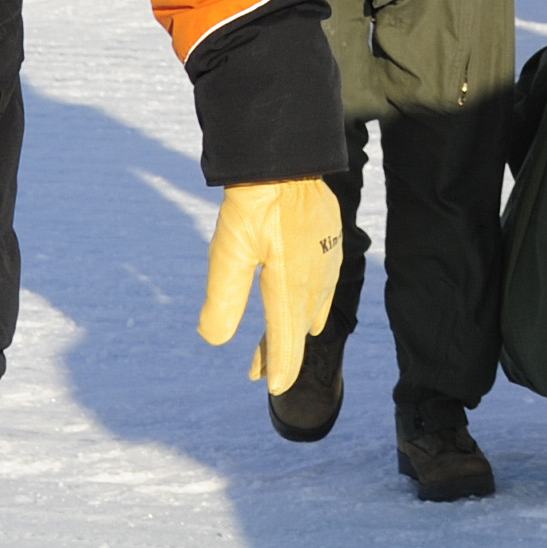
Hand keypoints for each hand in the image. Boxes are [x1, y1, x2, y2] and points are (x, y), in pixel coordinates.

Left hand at [199, 178, 340, 390]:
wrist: (285, 160)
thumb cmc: (252, 207)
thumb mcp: (228, 255)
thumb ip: (223, 301)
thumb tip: (215, 340)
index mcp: (290, 288)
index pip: (287, 340)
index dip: (279, 366)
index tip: (273, 388)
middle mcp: (315, 279)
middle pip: (299, 328)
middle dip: (280, 351)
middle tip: (258, 371)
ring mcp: (327, 260)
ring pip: (313, 307)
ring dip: (294, 328)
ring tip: (279, 344)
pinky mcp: (331, 241)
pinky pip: (324, 285)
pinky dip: (310, 304)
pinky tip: (306, 303)